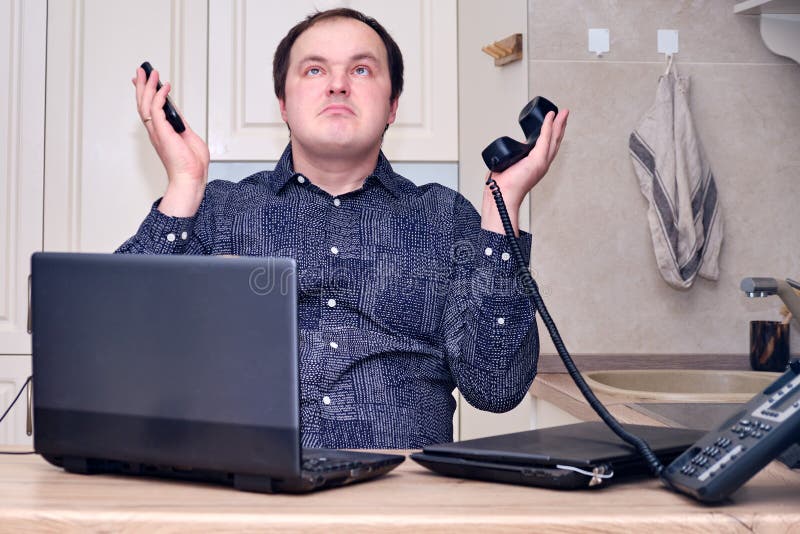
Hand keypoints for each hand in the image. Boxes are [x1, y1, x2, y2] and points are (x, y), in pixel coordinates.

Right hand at [133, 67, 209, 215]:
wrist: (191, 178)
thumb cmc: (191, 164)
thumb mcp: (188, 138)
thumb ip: (181, 125)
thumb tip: (179, 115)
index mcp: (161, 132)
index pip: (149, 109)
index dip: (146, 94)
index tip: (145, 81)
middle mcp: (156, 131)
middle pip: (144, 103)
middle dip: (142, 85)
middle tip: (142, 71)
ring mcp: (158, 131)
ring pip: (147, 104)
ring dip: (148, 86)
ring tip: (151, 72)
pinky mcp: (163, 132)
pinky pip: (157, 110)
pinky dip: (160, 97)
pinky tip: (164, 87)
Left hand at [480, 108, 568, 235]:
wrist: (500, 196)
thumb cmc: (501, 187)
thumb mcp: (508, 166)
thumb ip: (512, 157)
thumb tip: (511, 150)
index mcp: (535, 166)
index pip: (547, 146)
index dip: (552, 133)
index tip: (554, 121)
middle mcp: (541, 164)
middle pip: (554, 141)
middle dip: (560, 126)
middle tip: (564, 113)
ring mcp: (541, 163)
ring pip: (553, 139)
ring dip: (558, 124)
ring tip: (563, 112)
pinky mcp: (537, 161)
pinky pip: (545, 139)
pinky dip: (548, 126)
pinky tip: (551, 117)